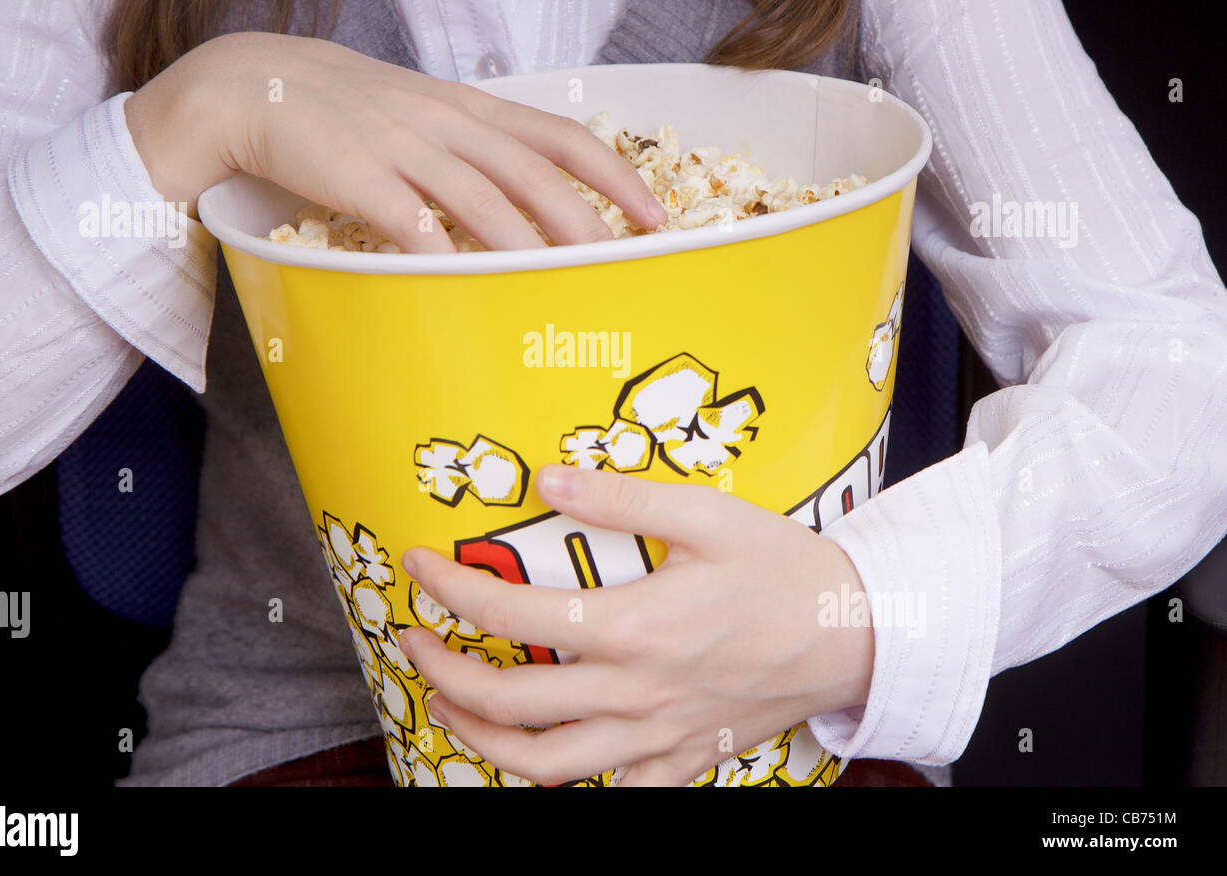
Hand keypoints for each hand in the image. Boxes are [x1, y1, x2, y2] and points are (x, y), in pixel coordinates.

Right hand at [124, 31, 666, 249]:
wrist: (252, 85)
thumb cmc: (346, 112)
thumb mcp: (422, 114)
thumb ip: (474, 149)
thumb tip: (531, 199)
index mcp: (468, 109)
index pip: (558, 136)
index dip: (613, 174)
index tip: (652, 211)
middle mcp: (444, 123)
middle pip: (530, 173)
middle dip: (583, 219)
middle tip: (620, 262)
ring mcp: (399, 145)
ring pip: (477, 197)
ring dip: (523, 242)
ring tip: (560, 280)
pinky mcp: (352, 171)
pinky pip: (403, 214)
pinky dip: (437, 246)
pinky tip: (462, 277)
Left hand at [398, 464, 874, 785]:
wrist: (856, 634)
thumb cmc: (782, 569)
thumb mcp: (707, 515)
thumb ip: (621, 499)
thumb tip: (547, 477)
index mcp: (634, 626)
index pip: (512, 614)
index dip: (451, 590)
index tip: (419, 567)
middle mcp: (635, 692)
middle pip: (509, 702)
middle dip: (442, 673)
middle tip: (411, 641)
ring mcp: (658, 737)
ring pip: (544, 766)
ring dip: (479, 739)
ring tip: (447, 704)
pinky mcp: (684, 760)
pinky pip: (612, 790)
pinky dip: (562, 782)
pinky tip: (538, 753)